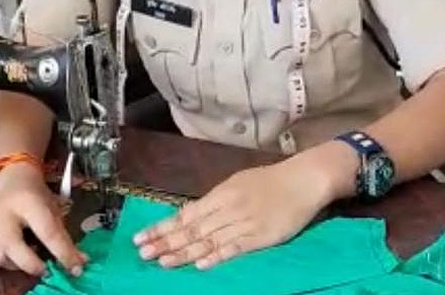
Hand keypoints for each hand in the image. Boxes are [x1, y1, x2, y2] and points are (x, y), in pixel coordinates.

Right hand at [0, 163, 87, 275]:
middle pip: (11, 246)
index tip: (75, 268)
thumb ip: (64, 237)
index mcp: (28, 201)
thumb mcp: (53, 211)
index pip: (47, 231)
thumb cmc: (36, 198)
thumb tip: (79, 264)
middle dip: (30, 264)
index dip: (62, 253)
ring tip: (25, 253)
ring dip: (15, 263)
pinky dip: (1, 261)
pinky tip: (10, 250)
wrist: (12, 182)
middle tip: (44, 269)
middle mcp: (2, 210)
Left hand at [132, 147, 350, 269]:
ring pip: (208, 239)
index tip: (141, 238)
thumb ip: (215, 201)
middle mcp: (228, 208)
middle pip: (192, 228)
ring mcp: (244, 222)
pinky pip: (235, 247)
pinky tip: (201, 264)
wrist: (303, 180)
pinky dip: (217, 256)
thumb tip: (190, 215)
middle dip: (165, 242)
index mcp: (220, 194)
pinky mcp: (261, 236)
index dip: (162, 227)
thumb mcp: (237, 184)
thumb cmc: (270, 181)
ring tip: (162, 262)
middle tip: (142, 254)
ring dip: (184, 252)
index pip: (185, 214)